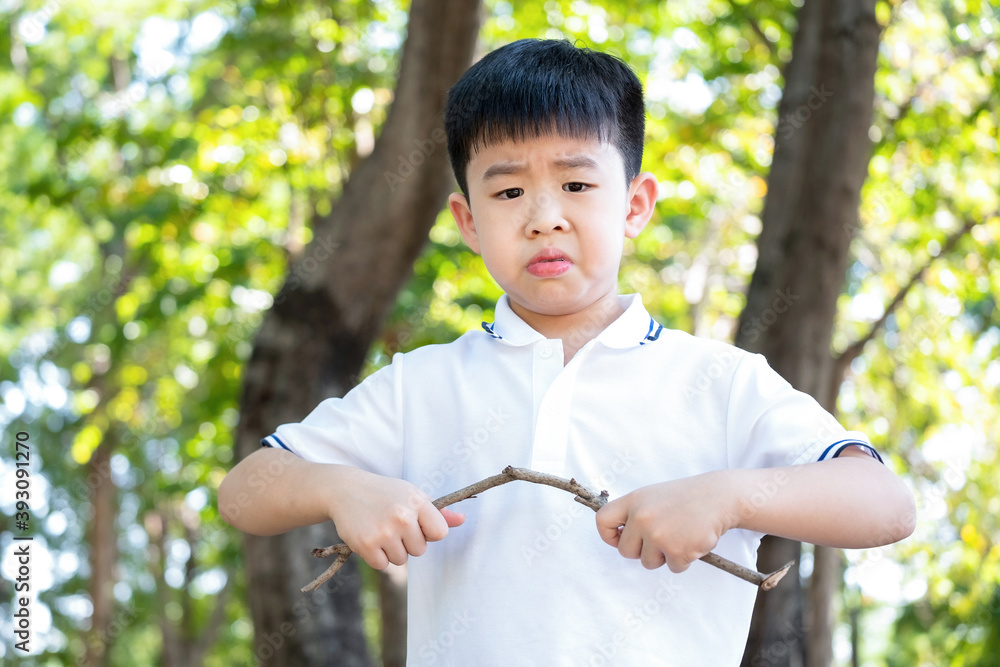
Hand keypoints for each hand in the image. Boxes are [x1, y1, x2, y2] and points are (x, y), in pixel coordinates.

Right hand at [329, 469, 464, 569]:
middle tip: (393, 525)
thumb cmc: (385, 493)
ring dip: (392, 550)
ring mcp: (384, 532)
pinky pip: (383, 565)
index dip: (429, 532)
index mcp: (417, 502)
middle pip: (420, 550)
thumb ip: (438, 511)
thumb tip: (462, 520)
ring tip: (381, 530)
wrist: (346, 489)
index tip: (417, 524)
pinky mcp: (366, 545)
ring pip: (401, 560)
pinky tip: (370, 538)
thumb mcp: (412, 495)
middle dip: (408, 542)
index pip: (440, 533)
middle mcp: (402, 517)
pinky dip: (377, 557)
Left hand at [595, 471, 736, 571]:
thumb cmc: (686, 497)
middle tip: (660, 538)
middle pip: (625, 551)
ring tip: (678, 535)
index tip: (621, 538)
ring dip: (663, 556)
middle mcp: (642, 518)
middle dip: (641, 551)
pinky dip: (683, 560)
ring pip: (648, 563)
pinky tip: (691, 540)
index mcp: (633, 501)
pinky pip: (672, 568)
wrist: (719, 497)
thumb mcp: (652, 496)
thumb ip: (634, 514)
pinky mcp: (677, 551)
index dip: (609, 535)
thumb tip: (620, 538)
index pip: (603, 521)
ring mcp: (659, 535)